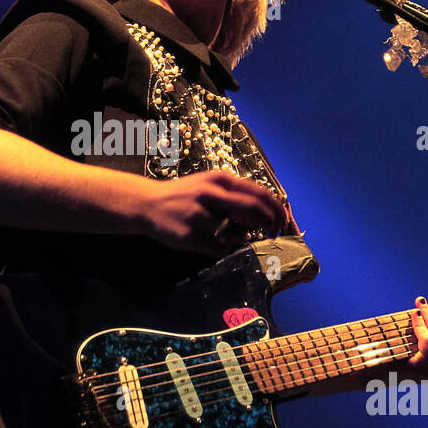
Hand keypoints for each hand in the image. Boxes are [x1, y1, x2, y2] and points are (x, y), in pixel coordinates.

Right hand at [138, 170, 286, 257]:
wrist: (146, 203)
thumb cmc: (183, 196)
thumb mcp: (209, 185)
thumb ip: (234, 194)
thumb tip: (265, 210)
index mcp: (218, 180)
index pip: (258, 193)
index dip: (275, 209)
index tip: (282, 221)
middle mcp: (209, 194)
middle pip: (252, 209)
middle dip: (268, 224)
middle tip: (274, 233)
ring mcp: (198, 214)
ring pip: (235, 233)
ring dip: (238, 237)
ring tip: (225, 234)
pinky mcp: (188, 235)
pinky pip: (217, 248)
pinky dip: (221, 248)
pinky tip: (209, 241)